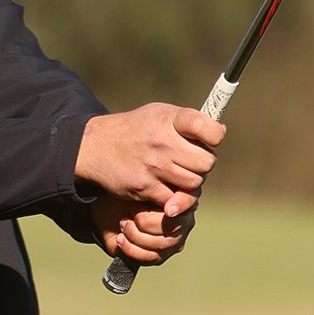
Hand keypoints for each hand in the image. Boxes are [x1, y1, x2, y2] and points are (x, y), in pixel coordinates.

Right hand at [74, 103, 223, 217]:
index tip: (210, 139)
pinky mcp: (145, 187)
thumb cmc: (134, 130)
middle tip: (189, 162)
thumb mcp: (158, 114)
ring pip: (193, 184)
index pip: (208, 128)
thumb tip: (220, 131)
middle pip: (206, 163)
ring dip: (188, 183)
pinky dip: (172, 197)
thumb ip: (187, 122)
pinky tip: (162, 186)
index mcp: (168, 119)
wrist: (93, 147)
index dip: (215, 135)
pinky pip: (174, 200)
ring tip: (175, 174)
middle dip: (201, 165)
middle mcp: (162, 141)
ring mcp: (153, 166)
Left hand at [91, 196, 195, 264]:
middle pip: (174, 227)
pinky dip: (132, 248)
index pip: (189, 203)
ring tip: (124, 223)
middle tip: (130, 212)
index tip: (168, 210)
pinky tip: (121, 238)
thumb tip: (174, 191)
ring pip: (161, 243)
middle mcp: (184, 220)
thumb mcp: (137, 184)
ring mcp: (175, 239)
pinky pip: (151, 257)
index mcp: (182, 198)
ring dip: (135, 234)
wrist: (107, 208)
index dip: (182, 206)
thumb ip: (157, 186)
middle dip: (145, 221)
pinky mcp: (161, 254)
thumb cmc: (124, 193)